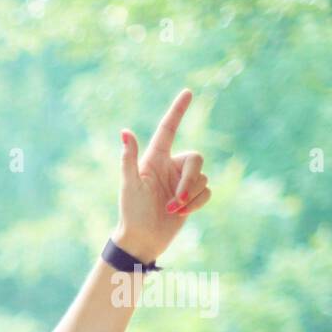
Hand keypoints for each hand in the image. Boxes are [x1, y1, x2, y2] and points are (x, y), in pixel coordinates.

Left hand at [112, 89, 210, 263]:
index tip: (188, 92)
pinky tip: (181, 213)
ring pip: (203, 177)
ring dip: (190, 197)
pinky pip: (207, 191)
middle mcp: (170, 166)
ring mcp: (182, 182)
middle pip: (196, 158)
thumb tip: (125, 131)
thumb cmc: (132, 212)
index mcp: (155, 159)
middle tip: (175, 201)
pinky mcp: (192, 197)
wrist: (142, 239)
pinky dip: (196, 203)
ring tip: (172, 210)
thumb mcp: (130, 185)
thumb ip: (129, 158)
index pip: (168, 129)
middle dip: (189, 181)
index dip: (178, 111)